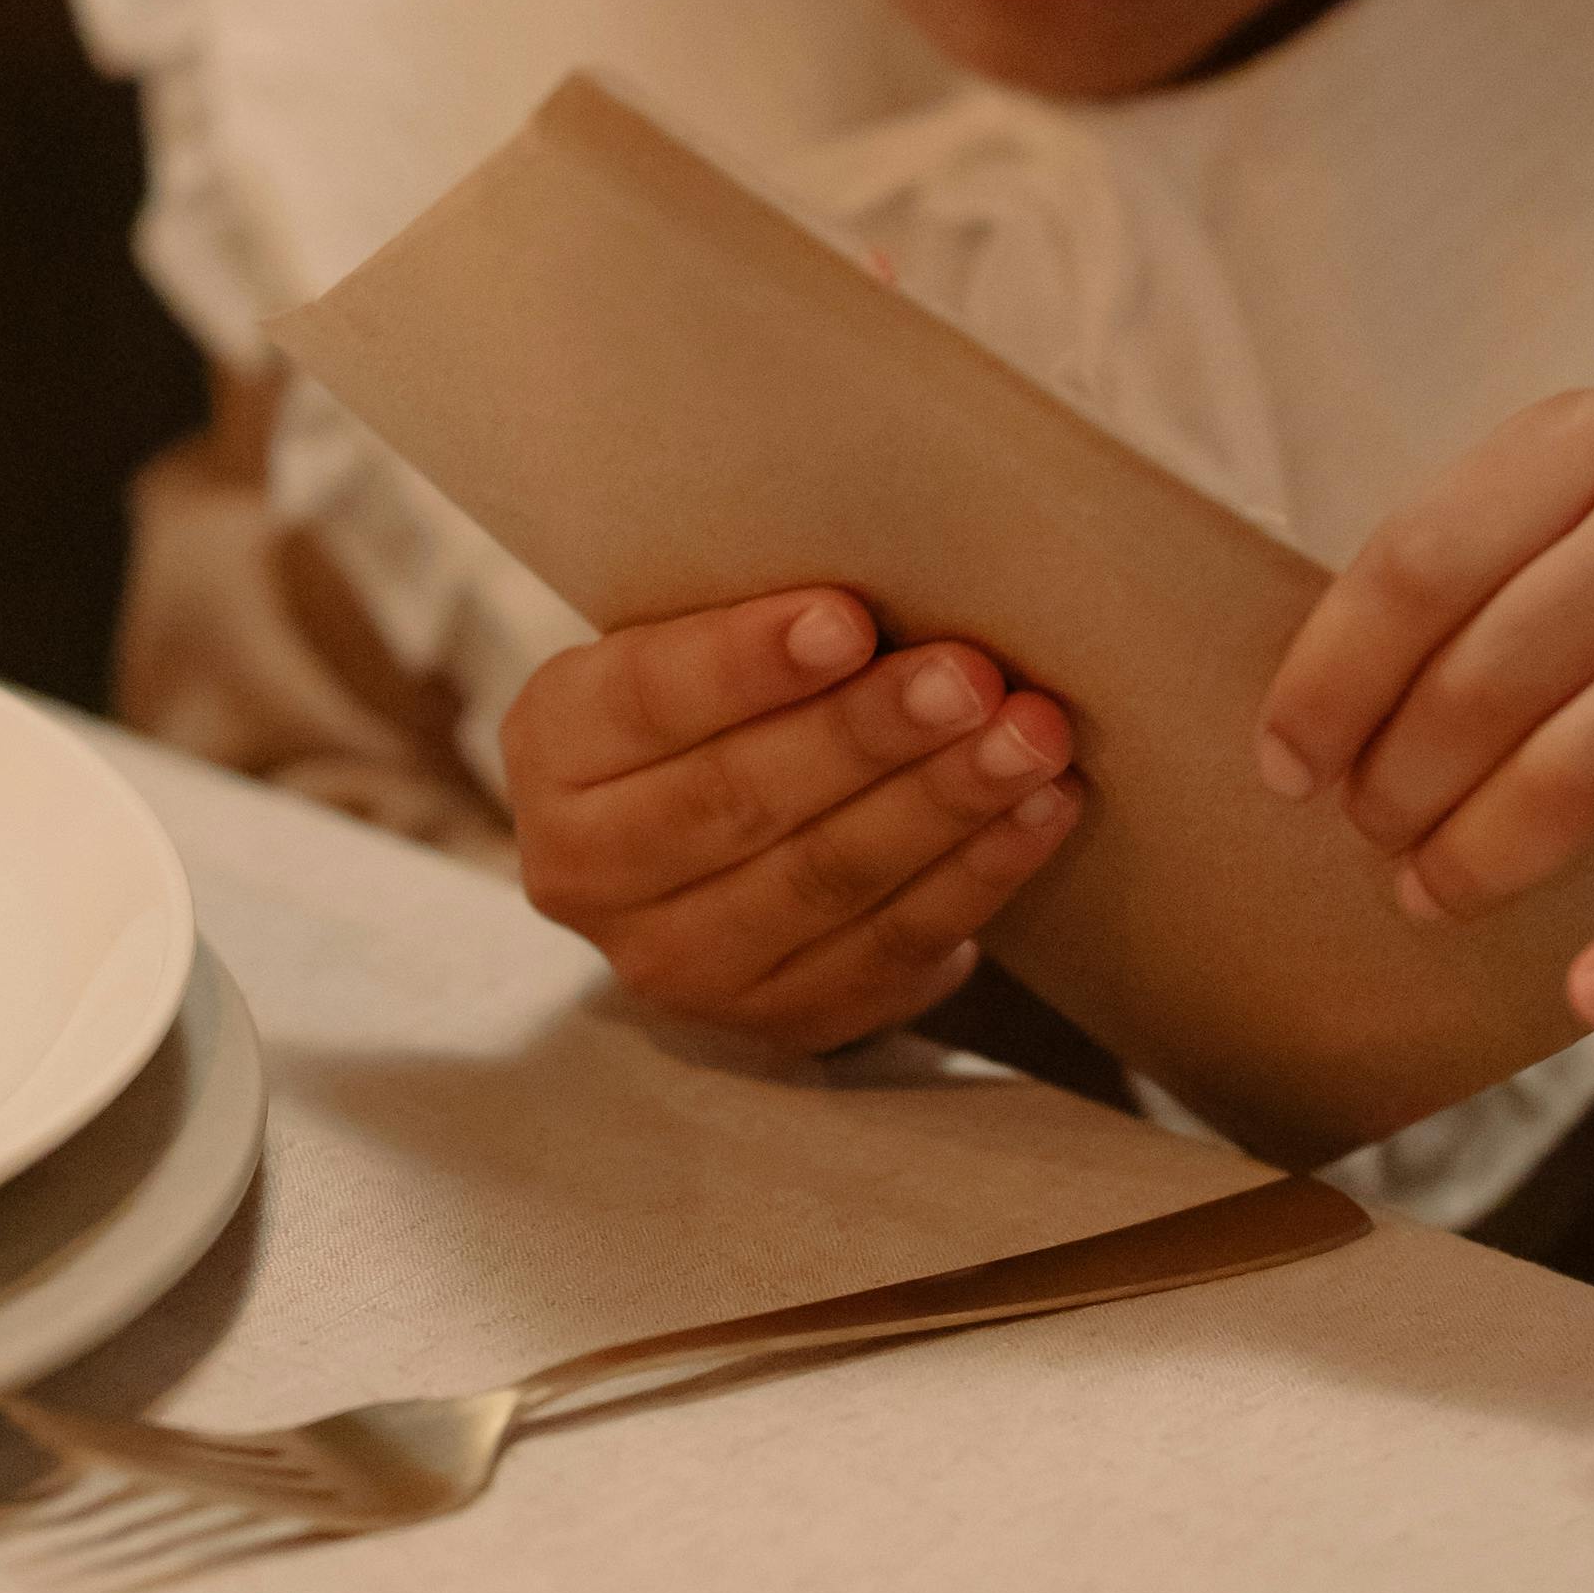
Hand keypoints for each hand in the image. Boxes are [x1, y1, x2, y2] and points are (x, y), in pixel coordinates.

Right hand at [507, 588, 1084, 1051]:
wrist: (706, 845)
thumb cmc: (719, 700)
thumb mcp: (692, 640)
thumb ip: (756, 619)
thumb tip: (896, 572)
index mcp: (553, 749)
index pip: (647, 701)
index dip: (748, 663)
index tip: (850, 617)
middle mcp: (587, 873)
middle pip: (738, 800)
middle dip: (868, 734)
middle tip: (972, 677)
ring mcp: (677, 966)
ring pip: (823, 880)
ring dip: (941, 804)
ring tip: (1030, 739)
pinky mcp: (779, 1021)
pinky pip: (889, 947)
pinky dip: (977, 875)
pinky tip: (1040, 811)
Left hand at [1254, 393, 1593, 1163]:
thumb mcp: (1580, 520)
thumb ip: (1459, 585)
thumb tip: (1304, 741)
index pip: (1417, 566)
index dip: (1329, 684)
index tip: (1285, 769)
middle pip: (1491, 676)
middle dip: (1398, 786)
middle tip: (1375, 842)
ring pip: (1592, 766)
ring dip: (1485, 858)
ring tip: (1432, 897)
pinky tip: (1592, 995)